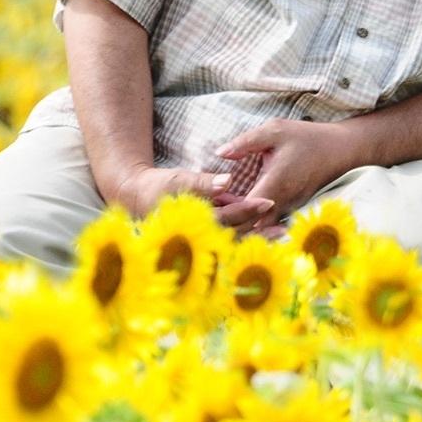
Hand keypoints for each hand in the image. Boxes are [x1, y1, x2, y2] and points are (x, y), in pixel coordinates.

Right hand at [109, 163, 274, 229]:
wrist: (137, 198)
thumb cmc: (159, 186)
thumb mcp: (180, 179)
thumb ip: (204, 182)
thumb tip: (228, 181)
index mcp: (192, 223)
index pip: (225, 218)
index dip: (246, 210)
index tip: (267, 203)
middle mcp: (196, 238)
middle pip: (233, 237)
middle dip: (258, 232)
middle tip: (284, 229)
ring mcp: (200, 242)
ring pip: (233, 242)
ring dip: (257, 238)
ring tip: (282, 233)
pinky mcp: (205, 239)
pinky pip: (229, 240)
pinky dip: (248, 236)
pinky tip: (266, 232)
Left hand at [215, 118, 358, 236]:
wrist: (342, 150)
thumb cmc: (308, 138)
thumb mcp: (276, 131)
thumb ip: (246, 142)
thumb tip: (219, 152)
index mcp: (274, 183)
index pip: (244, 210)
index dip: (224, 210)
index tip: (208, 203)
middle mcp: (281, 202)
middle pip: (249, 226)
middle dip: (228, 222)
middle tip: (208, 212)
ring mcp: (287, 209)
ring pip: (258, 228)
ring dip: (239, 223)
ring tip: (218, 212)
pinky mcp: (291, 210)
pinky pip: (267, 223)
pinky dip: (251, 220)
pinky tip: (237, 209)